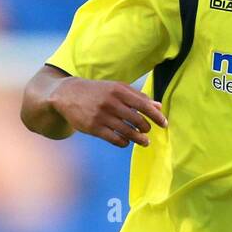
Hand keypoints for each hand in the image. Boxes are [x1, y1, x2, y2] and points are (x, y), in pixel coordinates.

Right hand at [51, 77, 166, 148]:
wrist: (67, 95)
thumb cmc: (98, 92)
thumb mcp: (116, 89)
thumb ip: (138, 97)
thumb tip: (159, 107)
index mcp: (118, 90)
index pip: (143, 105)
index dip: (156, 116)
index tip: (164, 124)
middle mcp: (111, 102)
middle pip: (137, 120)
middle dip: (146, 128)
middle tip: (147, 131)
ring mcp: (102, 116)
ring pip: (128, 132)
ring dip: (139, 139)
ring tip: (144, 142)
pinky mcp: (94, 128)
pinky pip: (116, 139)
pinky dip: (124, 142)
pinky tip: (126, 141)